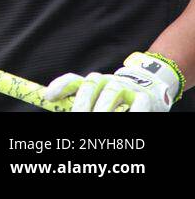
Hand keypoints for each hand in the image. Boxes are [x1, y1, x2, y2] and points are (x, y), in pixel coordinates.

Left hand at [45, 51, 180, 111]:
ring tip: (98, 118)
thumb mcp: (98, 97)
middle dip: (82, 105)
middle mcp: (107, 81)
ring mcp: (125, 88)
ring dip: (103, 109)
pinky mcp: (142, 98)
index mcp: (93, 82)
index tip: (48, 97)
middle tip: (77, 117)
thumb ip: (80, 101)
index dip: (60, 86)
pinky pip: (136, 105)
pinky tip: (128, 116)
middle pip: (90, 88)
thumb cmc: (116, 99)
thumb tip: (51, 101)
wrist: (150, 87)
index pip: (74, 81)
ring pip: (110, 95)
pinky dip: (131, 112)